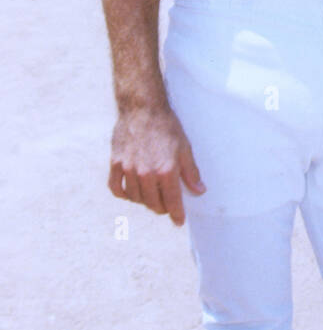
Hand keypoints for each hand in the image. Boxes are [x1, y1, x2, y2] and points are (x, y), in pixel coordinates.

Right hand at [109, 104, 205, 225]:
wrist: (142, 108)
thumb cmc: (166, 127)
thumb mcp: (185, 148)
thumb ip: (191, 172)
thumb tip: (199, 191)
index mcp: (166, 170)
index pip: (172, 202)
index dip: (176, 214)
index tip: (178, 221)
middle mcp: (146, 173)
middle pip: (153, 203)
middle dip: (162, 208)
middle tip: (166, 205)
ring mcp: (129, 169)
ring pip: (136, 198)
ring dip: (144, 201)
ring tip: (151, 196)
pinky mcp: (116, 163)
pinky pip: (116, 188)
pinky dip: (124, 194)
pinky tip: (131, 192)